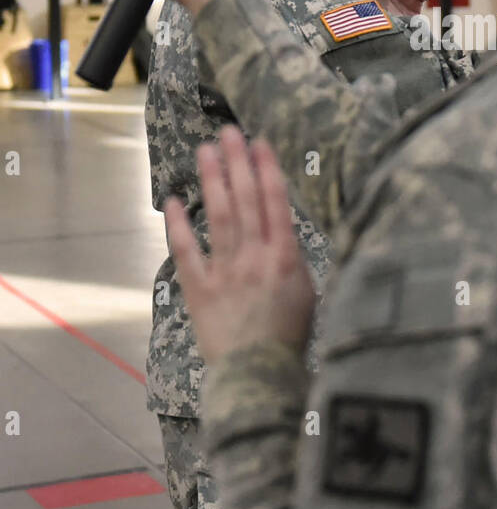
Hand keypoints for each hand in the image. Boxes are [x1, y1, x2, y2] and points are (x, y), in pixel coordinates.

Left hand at [165, 126, 315, 363]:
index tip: (260, 141)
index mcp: (287, 258)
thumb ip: (297, 260)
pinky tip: (174, 201)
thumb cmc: (289, 340)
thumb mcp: (310, 295)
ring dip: (212, 181)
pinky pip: (186, 251)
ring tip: (205, 151)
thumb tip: (286, 232)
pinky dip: (179, 225)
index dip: (268, 169)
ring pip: (219, 216)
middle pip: (246, 201)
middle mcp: (255, 257)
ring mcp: (225, 271)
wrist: (257, 377)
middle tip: (228, 132)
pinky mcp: (199, 288)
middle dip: (237, 163)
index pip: (277, 203)